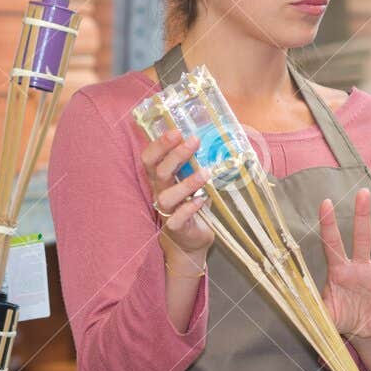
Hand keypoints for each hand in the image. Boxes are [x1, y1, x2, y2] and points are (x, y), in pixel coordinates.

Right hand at [140, 130, 213, 261]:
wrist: (192, 239)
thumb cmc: (192, 204)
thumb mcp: (194, 180)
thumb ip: (198, 162)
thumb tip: (220, 138)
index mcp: (161, 178)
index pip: (150, 158)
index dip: (159, 144)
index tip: (176, 131)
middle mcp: (160, 192)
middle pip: (159, 172)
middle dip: (175, 155)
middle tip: (193, 142)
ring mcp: (166, 211)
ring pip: (167, 196)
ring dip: (186, 183)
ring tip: (205, 173)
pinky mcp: (176, 228)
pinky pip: (177, 219)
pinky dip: (189, 208)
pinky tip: (201, 200)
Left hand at [318, 190, 370, 341]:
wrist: (361, 331)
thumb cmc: (340, 316)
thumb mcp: (324, 315)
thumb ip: (312, 309)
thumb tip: (294, 307)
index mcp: (339, 271)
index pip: (332, 244)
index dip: (329, 224)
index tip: (326, 202)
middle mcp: (359, 268)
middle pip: (361, 237)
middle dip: (362, 216)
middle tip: (363, 192)